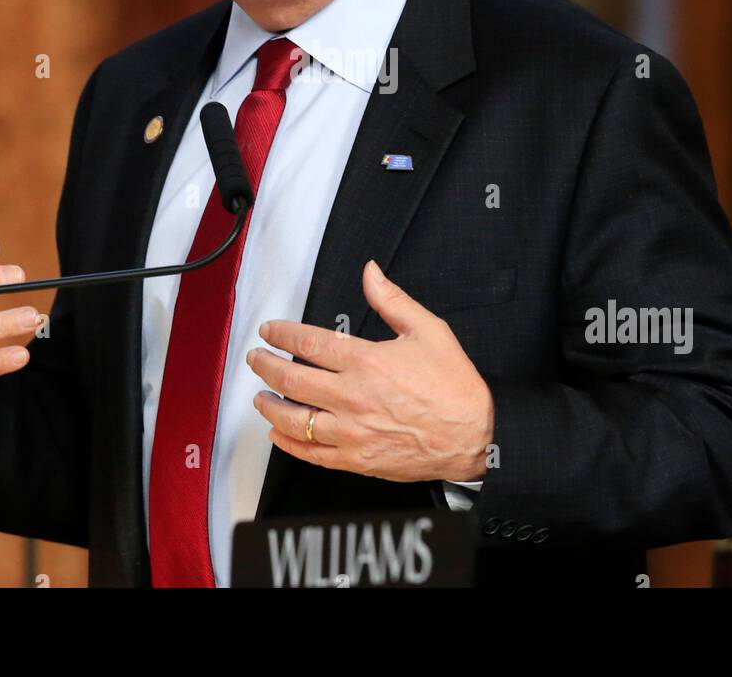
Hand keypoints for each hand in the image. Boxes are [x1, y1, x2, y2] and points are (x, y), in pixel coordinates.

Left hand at [247, 259, 493, 482]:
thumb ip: (392, 300)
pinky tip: (279, 434)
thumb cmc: (454, 387)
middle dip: (266, 366)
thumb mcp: (428, 330)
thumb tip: (370, 272)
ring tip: (260, 395)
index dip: (282, 333)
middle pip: (291, 379)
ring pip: (293, 419)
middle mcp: (352, 397)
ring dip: (269, 405)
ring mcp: (351, 432)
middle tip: (256, 358)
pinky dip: (288, 443)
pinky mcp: (356, 459)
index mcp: (366, 362)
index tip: (270, 330)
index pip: (308, 343)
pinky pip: (311, 454)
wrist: (474, 437)